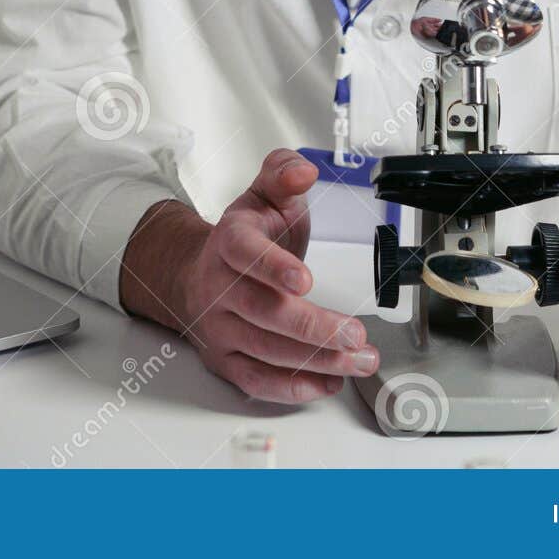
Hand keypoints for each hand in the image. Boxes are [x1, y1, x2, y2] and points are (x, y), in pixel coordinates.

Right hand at [119, 149, 378, 402]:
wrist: (199, 272)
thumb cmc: (244, 236)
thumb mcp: (264, 195)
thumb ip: (284, 175)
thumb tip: (303, 171)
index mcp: (229, 242)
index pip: (246, 254)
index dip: (273, 267)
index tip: (305, 279)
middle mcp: (219, 288)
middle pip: (264, 312)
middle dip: (314, 327)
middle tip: (355, 334)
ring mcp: (220, 328)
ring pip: (266, 351)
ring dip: (317, 360)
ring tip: (359, 358)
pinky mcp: (226, 359)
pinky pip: (257, 381)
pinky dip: (294, 387)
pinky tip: (329, 381)